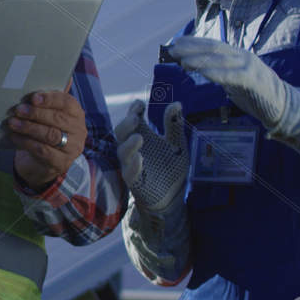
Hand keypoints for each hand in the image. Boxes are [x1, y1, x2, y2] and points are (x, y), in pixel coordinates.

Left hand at [6, 89, 86, 189]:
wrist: (44, 162)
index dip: (50, 99)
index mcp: (77, 113)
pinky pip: (42, 151)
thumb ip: (50, 97)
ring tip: (12, 122)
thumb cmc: (46, 130)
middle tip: (18, 109)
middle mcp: (79, 130)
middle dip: (35, 113)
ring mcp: (72, 148)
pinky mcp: (61, 163)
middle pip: (57, 119)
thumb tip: (62, 75)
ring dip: (29, 128)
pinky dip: (26, 142)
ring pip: (50, 135)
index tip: (33, 97)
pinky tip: (14, 136)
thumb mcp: (49, 114)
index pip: (67, 103)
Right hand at [114, 99, 187, 214]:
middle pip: (122, 132)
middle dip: (127, 124)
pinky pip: (130, 173)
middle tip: (136, 117)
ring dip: (129, 144)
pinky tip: (140, 159)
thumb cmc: (170, 167)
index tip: (140, 104)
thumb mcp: (176, 143)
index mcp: (142, 134)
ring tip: (139, 138)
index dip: (134, 110)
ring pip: (123, 152)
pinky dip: (134, 166)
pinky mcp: (135, 181)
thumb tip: (177, 103)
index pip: (133, 117)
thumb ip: (174, 124)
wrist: (173, 196)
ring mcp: (132, 164)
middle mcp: (133, 148)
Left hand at [167, 36, 293, 130]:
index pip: (212, 44)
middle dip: (191, 48)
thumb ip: (219, 72)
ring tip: (183, 61)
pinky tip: (203, 73)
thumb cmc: (255, 93)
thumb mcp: (233, 80)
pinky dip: (217, 73)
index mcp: (237, 55)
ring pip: (221, 60)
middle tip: (173, 49)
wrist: (284, 106)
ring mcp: (250, 67)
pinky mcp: (255, 80)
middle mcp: (242, 56)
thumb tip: (197, 67)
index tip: (175, 42)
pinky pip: (233, 75)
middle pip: (213, 48)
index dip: (193, 42)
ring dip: (200, 59)